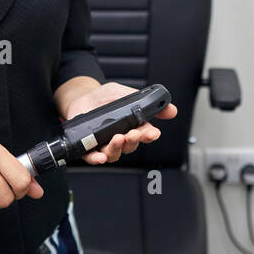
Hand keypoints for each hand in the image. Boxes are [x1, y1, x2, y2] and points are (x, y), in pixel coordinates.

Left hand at [62, 82, 176, 164]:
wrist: (82, 96)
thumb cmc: (105, 97)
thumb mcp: (126, 94)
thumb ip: (146, 102)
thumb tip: (172, 109)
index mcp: (132, 128)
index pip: (144, 135)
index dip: (149, 135)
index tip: (152, 133)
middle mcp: (120, 139)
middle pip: (130, 146)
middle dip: (133, 141)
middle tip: (132, 134)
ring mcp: (104, 144)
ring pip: (114, 154)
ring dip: (117, 149)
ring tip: (117, 138)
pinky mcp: (88, 147)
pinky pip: (93, 157)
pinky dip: (97, 159)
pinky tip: (100, 157)